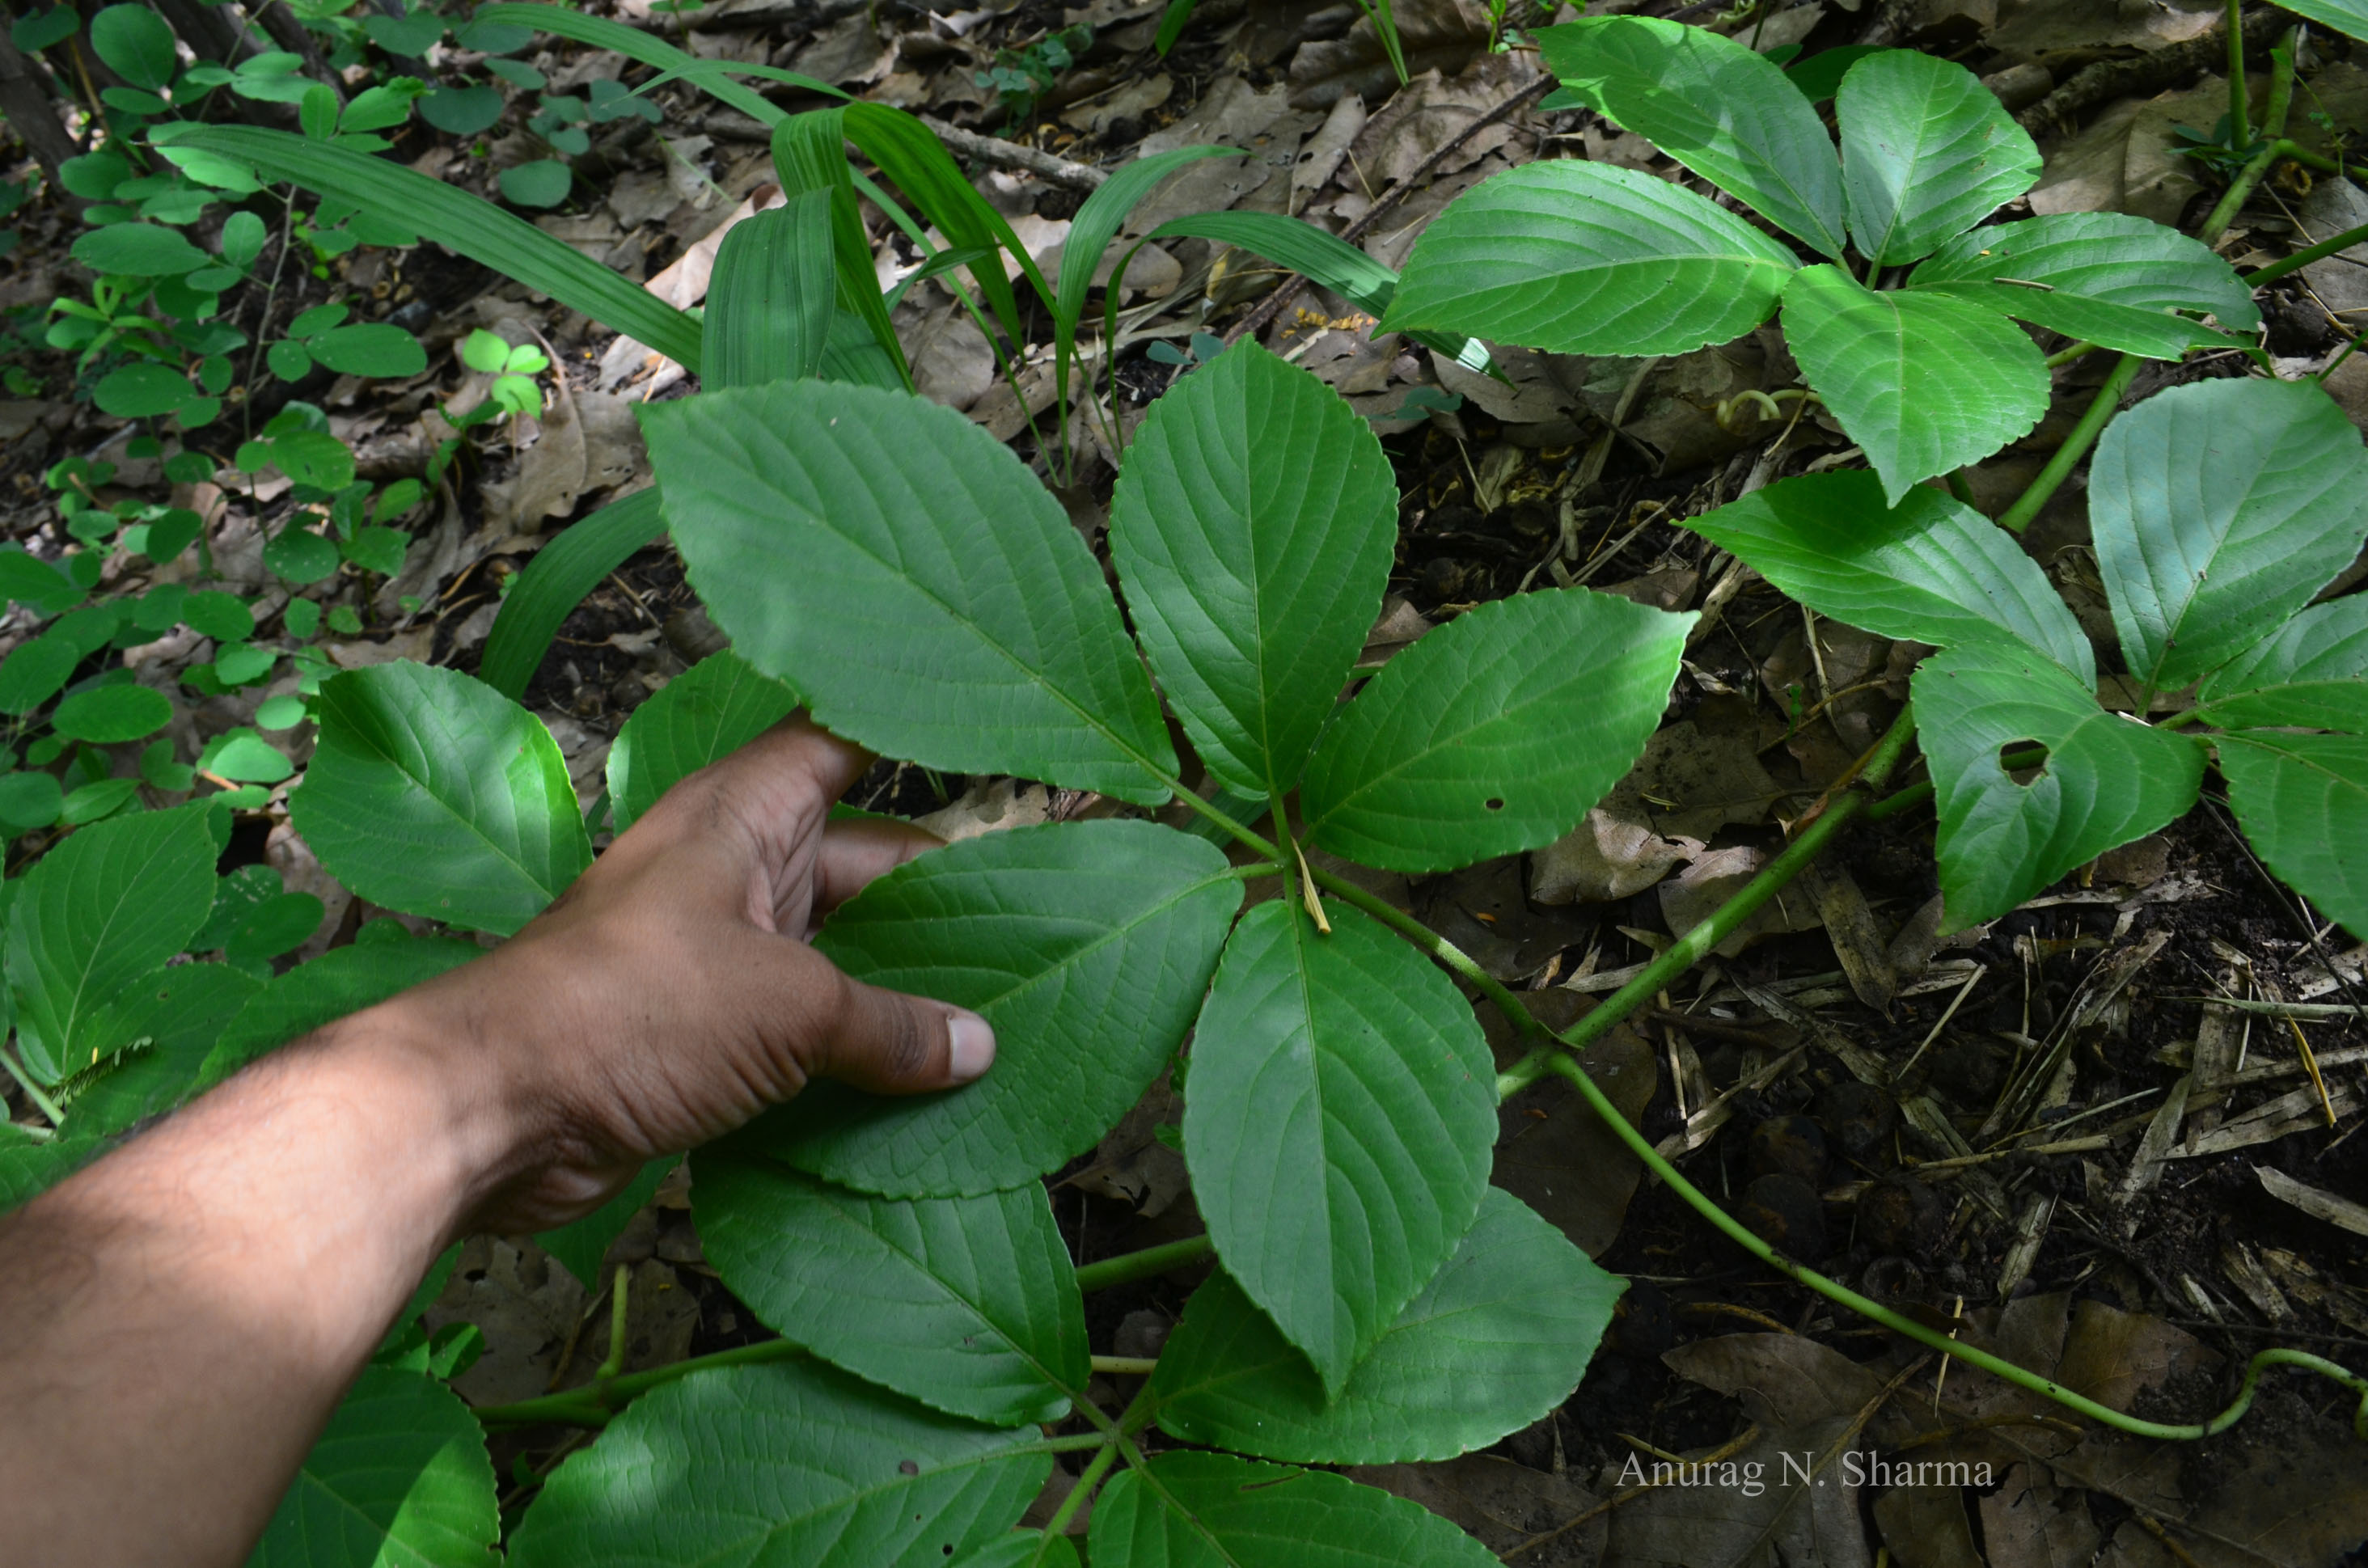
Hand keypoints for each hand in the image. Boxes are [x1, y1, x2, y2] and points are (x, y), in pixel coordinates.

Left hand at [378, 716, 994, 1234]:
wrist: (495, 1108)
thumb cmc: (631, 1009)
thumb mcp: (789, 1005)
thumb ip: (891, 1023)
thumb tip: (980, 1046)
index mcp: (744, 813)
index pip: (844, 739)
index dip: (915, 731)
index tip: (1003, 742)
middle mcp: (733, 868)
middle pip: (864, 860)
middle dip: (942, 895)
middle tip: (1042, 927)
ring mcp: (718, 952)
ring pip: (839, 951)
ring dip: (903, 986)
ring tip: (1007, 1013)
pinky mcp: (704, 1032)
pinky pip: (805, 1027)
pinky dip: (858, 1050)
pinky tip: (929, 1081)